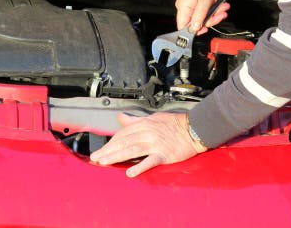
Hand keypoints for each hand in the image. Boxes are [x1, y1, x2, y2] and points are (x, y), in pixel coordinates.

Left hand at [89, 112, 207, 177]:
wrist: (195, 129)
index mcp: (145, 124)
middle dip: (108, 150)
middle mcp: (148, 133)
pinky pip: (150, 161)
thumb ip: (136, 120)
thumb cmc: (175, 123)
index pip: (123, 133)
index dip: (111, 142)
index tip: (101, 149)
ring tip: (104, 162)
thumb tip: (121, 117)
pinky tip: (130, 173)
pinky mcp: (164, 154)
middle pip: (124, 141)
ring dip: (116, 157)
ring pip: (132, 150)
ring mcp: (156, 144)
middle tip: (96, 158)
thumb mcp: (154, 117)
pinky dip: (139, 167)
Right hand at [176, 0, 241, 33]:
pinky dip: (217, 9)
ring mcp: (194, 4)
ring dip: (216, 14)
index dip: (194, 31)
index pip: (183, 25)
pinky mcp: (202, 2)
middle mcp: (187, 6)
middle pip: (197, 23)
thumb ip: (199, 17)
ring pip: (205, 17)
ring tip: (224, 8)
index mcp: (183, 6)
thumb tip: (194, 29)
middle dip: (211, 19)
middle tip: (220, 15)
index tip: (205, 30)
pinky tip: (223, 5)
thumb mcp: (205, 1)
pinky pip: (208, 11)